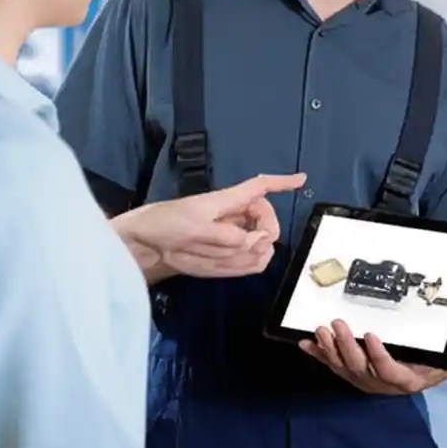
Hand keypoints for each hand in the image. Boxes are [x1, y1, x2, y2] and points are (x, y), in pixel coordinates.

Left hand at [117, 173, 305, 281]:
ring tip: (214, 257)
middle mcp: (235, 218)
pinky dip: (240, 267)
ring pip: (259, 247)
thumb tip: (258, 242)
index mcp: (229, 201)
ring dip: (246, 255)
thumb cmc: (166, 224)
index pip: (260, 188)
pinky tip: (219, 266)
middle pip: (267, 223)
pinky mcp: (225, 257)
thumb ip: (229, 236)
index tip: (302, 180)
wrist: (144, 246)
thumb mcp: (196, 227)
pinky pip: (248, 264)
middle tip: (251, 246)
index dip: (282, 182)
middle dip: (264, 235)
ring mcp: (231, 238)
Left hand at [300, 318, 446, 394]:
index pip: (389, 371)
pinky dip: (317, 354)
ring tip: (321, 329)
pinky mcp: (351, 373)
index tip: (371, 335)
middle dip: (346, 346)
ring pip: (342, 367)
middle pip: (359, 368)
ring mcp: (364, 379)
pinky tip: (305, 342)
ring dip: (329, 349)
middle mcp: (381, 383)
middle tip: (338, 323)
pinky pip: (332, 365)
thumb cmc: (437, 366)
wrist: (420, 377)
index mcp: (406, 379)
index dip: (378, 356)